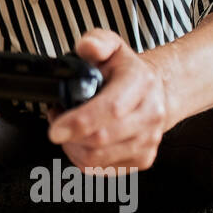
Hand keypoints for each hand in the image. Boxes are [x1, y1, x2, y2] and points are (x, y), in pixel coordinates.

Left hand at [45, 29, 171, 173]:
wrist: (158, 92)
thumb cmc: (126, 71)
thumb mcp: (111, 45)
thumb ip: (96, 42)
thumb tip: (87, 48)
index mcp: (141, 84)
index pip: (111, 109)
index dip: (80, 122)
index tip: (55, 129)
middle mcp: (150, 115)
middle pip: (101, 139)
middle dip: (69, 136)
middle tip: (56, 121)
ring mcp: (148, 141)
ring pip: (98, 159)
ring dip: (72, 147)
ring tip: (68, 129)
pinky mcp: (142, 160)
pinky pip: (101, 170)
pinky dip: (82, 159)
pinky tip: (80, 141)